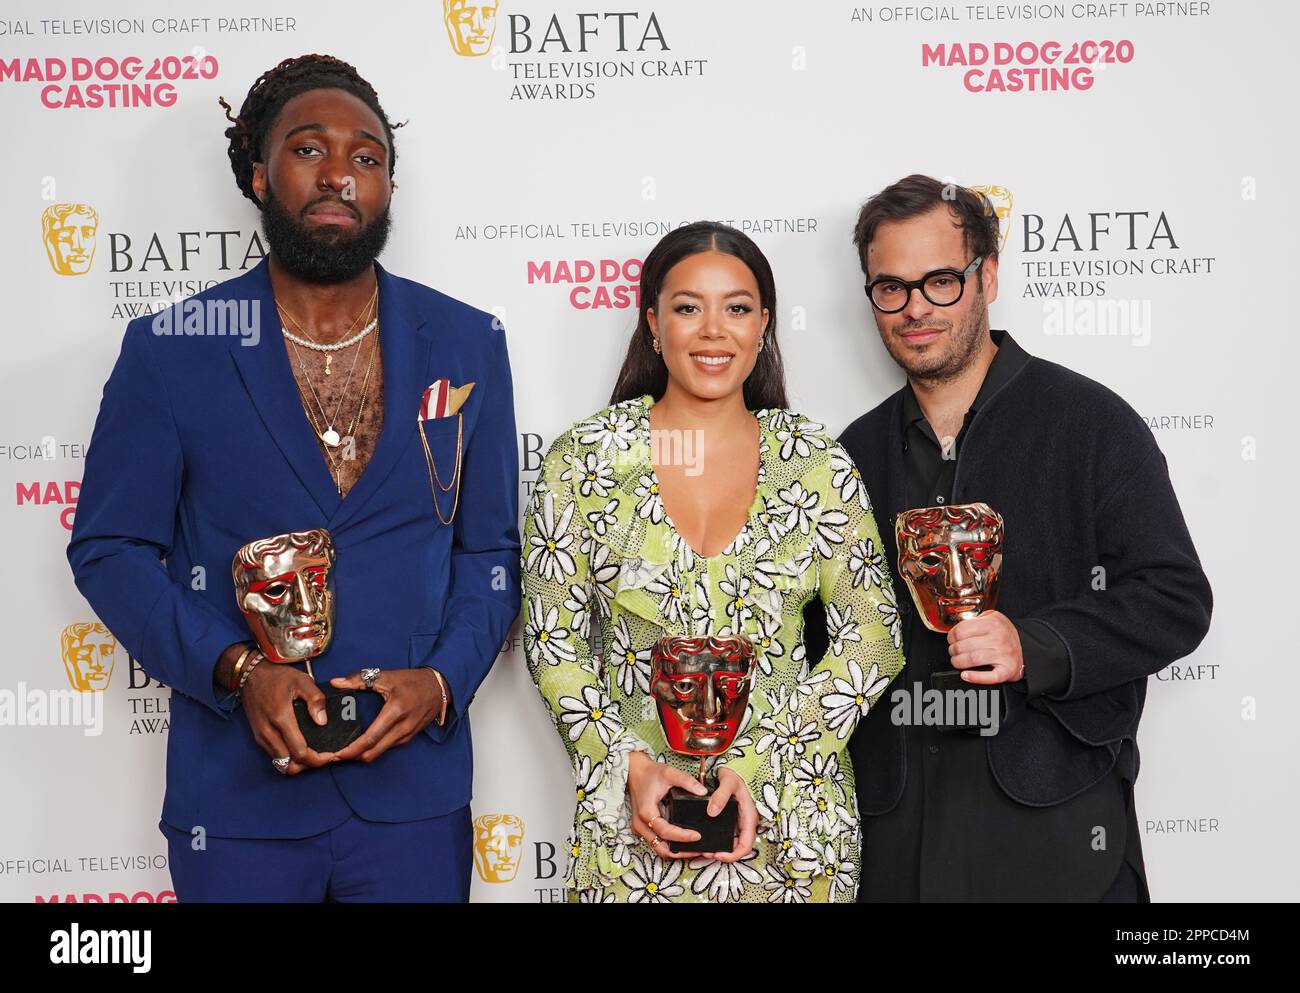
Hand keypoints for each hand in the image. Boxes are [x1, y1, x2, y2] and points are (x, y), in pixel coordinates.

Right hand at [238, 656, 337, 774]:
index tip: (329, 756)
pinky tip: (299, 748)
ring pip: (281, 764)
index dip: (317, 760)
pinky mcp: (257, 736)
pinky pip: (274, 756)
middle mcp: (268, 732)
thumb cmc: (277, 676)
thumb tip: (322, 721)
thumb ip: (315, 699)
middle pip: (290, 765)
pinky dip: (288, 758)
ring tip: (313, 754)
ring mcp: (261, 736)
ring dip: (298, 764)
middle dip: (309, 765)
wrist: (250, 674)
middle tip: (323, 757)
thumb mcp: (302, 680)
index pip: (300, 753)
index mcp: (281, 719)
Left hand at [327, 668, 442, 763]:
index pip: (370, 738)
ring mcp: (407, 735)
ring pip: (380, 753)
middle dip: (352, 757)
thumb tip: (336, 682)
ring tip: (346, 751)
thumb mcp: (388, 676)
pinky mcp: (409, 737)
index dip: (351, 750)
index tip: (336, 753)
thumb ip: (360, 680)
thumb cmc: (413, 681)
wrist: (439, 686)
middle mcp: (402, 728)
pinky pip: (388, 748)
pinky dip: (373, 750)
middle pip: (373, 753)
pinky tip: (363, 745)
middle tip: (335, 756)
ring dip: (362, 755)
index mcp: (395, 712)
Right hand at [627, 750, 705, 859]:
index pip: (666, 832)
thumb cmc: (650, 773)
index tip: (697, 836)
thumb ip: (687, 781)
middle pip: (661, 847)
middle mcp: (641, 824)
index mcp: (647, 812)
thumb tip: (703, 792)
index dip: (682, 836)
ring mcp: (640, 828)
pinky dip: (669, 846)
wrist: (634, 771)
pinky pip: (656, 842)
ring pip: (658, 848)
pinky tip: (682, 843)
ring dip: (675, 851)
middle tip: (698, 850)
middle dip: (680, 852)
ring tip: (693, 849)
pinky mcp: (642, 828)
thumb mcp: (669, 772)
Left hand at [703, 767, 758, 862]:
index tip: (718, 855)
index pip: (746, 845)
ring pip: (731, 843)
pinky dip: (717, 840)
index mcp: (749, 817)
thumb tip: (712, 812)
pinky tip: (706, 838)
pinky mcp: (731, 820)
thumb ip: (720, 796)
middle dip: (724, 854)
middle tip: (707, 853)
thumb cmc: (735, 774)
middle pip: (738, 848)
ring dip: (720, 849)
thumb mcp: (728, 782)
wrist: (733, 768)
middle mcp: (744, 823)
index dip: (733, 855)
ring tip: (704, 848)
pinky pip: (726, 835)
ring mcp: (738, 822)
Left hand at [948, 610, 1023, 684]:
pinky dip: (975, 677)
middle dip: (953, 650)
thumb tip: (957, 626)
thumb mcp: (993, 617)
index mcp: (993, 623)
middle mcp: (999, 638)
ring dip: (958, 662)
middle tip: (954, 651)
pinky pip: (989, 676)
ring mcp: (1003, 655)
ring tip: (957, 661)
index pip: (960, 630)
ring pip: (972, 659)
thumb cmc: (1004, 635)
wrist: (1024, 649)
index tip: (951, 639)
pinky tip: (966, 675)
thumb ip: (976, 618)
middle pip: (963, 646)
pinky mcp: (1006, 670)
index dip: (951, 636)